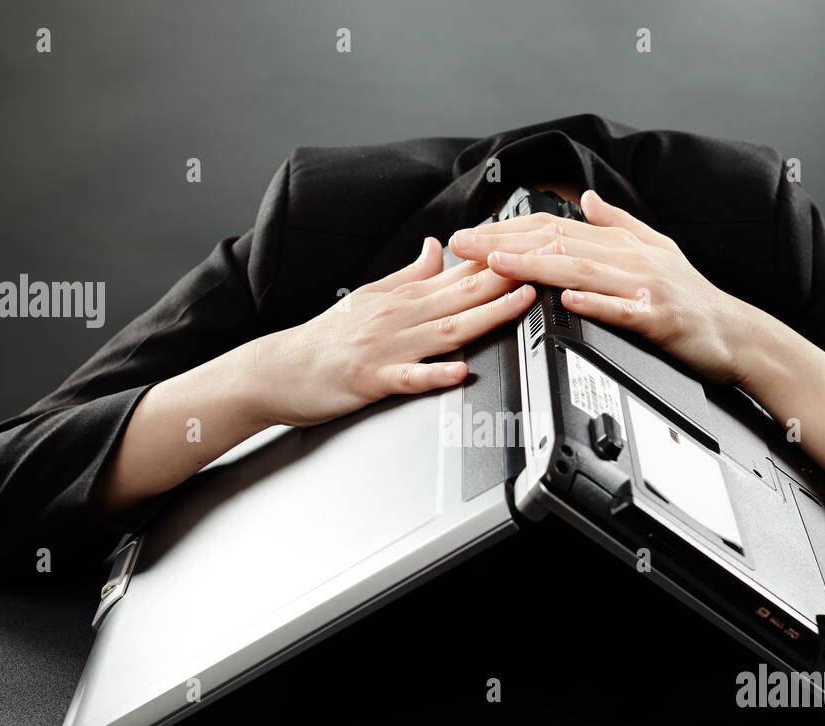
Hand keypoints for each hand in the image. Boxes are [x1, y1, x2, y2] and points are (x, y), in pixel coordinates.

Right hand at [246, 237, 534, 426]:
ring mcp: (388, 348)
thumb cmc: (326, 338)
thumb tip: (440, 247)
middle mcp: (400, 317)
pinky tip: (458, 370)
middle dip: (507, 280)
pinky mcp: (371, 379)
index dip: (502, 261)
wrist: (279, 370)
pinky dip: (434, 373)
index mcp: (404, 298)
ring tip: (519, 304)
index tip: (537, 249)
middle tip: (545, 265)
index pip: (461, 274)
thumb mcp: (370, 295)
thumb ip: (410, 274)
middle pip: (463, 295)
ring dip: (486, 316)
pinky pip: (409, 377)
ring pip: (446, 330)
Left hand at [447, 190, 760, 385]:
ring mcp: (645, 286)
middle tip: (464, 246)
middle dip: (505, 242)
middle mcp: (630, 258)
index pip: (553, 228)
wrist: (737, 337)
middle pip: (558, 243)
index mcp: (622, 244)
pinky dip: (593, 302)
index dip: (507, 228)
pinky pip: (622, 309)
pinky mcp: (659, 318)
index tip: (470, 235)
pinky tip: (565, 299)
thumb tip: (586, 200)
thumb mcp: (657, 250)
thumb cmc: (694, 300)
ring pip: (582, 269)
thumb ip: (618, 223)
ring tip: (498, 264)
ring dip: (536, 264)